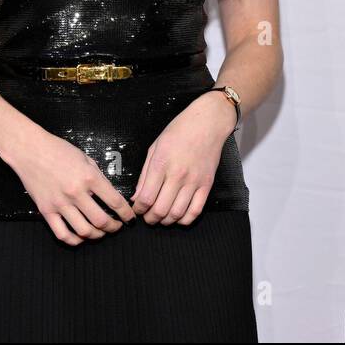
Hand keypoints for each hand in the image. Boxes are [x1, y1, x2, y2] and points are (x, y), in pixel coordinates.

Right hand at [3, 128, 135, 244]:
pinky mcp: (46, 211)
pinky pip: (62, 234)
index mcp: (89, 177)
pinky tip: (80, 238)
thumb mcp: (85, 158)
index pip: (115, 202)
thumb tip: (109, 195)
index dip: (126, 213)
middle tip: (117, 226)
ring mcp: (60, 203)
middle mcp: (76, 192)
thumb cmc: (57, 150)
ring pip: (84, 231)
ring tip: (100, 233)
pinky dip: (74, 240)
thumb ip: (98, 177)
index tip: (129, 218)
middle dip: (114, 227)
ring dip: (97, 235)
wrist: (29, 149)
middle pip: (101, 221)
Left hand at [131, 90, 236, 225]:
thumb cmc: (179, 130)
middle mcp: (177, 174)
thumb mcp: (155, 147)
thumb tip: (136, 197)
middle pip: (160, 210)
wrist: (208, 123)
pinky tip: (178, 217)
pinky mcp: (207, 184)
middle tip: (147, 218)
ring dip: (166, 221)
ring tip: (161, 218)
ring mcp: (194, 181)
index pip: (146, 198)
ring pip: (177, 213)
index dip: (138, 210)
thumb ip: (144, 174)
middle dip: (150, 219)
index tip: (137, 210)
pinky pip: (196, 210)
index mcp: (161, 163)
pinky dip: (185, 220)